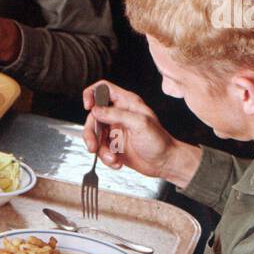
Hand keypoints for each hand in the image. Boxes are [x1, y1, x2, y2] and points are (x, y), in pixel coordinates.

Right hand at [81, 80, 198, 185]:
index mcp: (127, 103)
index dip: (92, 94)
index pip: (103, 89)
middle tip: (93, 146)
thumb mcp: (140, 124)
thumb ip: (116, 114)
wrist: (165, 163)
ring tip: (112, 158)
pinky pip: (100, 149)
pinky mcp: (113, 145)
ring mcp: (115, 130)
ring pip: (94, 135)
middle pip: (93, 116)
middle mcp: (118, 114)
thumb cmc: (159, 142)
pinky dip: (105, 158)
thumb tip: (95, 110)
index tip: (88, 107)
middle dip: (91, 133)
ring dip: (100, 150)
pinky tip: (116, 162)